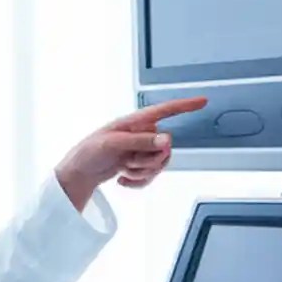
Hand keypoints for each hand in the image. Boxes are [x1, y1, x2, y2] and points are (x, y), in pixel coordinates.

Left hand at [54, 97, 207, 209]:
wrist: (79, 173)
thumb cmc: (88, 152)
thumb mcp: (112, 144)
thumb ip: (141, 142)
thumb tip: (166, 139)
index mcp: (136, 122)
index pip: (165, 111)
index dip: (185, 105)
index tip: (203, 100)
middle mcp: (142, 134)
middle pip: (165, 148)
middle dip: (147, 160)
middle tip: (127, 161)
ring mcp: (142, 150)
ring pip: (160, 164)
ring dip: (141, 171)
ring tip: (122, 168)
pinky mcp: (139, 164)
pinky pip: (152, 175)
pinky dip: (138, 181)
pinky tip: (122, 179)